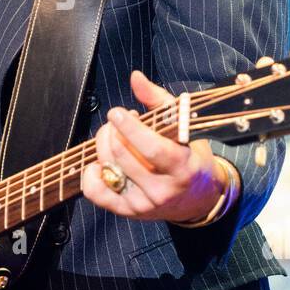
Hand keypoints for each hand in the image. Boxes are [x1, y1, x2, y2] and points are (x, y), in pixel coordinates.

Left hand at [81, 69, 228, 223]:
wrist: (197, 199)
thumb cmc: (190, 157)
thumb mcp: (184, 127)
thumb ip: (158, 100)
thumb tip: (135, 78)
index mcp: (181, 168)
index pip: (152, 149)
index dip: (130, 128)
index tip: (118, 113)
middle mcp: (162, 190)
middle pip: (123, 155)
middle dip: (113, 131)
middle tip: (119, 122)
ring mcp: (143, 204)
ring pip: (108, 168)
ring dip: (103, 145)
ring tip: (114, 136)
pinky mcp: (127, 212)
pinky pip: (96, 192)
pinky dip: (91, 173)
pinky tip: (101, 162)